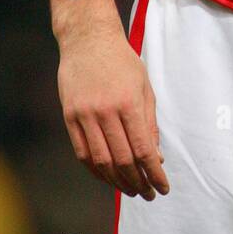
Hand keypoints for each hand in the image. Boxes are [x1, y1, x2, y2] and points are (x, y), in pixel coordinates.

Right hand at [58, 20, 169, 199]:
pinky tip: (107, 177)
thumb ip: (149, 123)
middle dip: (138, 182)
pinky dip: (95, 170)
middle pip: (122, 160)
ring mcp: (84, 115)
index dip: (153, 173)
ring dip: (117, 181)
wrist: (88, 40)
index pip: (143, 149)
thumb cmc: (122, 62)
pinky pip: (82, 152)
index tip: (163, 188)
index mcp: (128, 103)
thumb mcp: (144, 87)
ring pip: (101, 161)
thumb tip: (156, 157)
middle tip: (148, 194)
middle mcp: (105, 111)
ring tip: (130, 191)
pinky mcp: (69, 116)